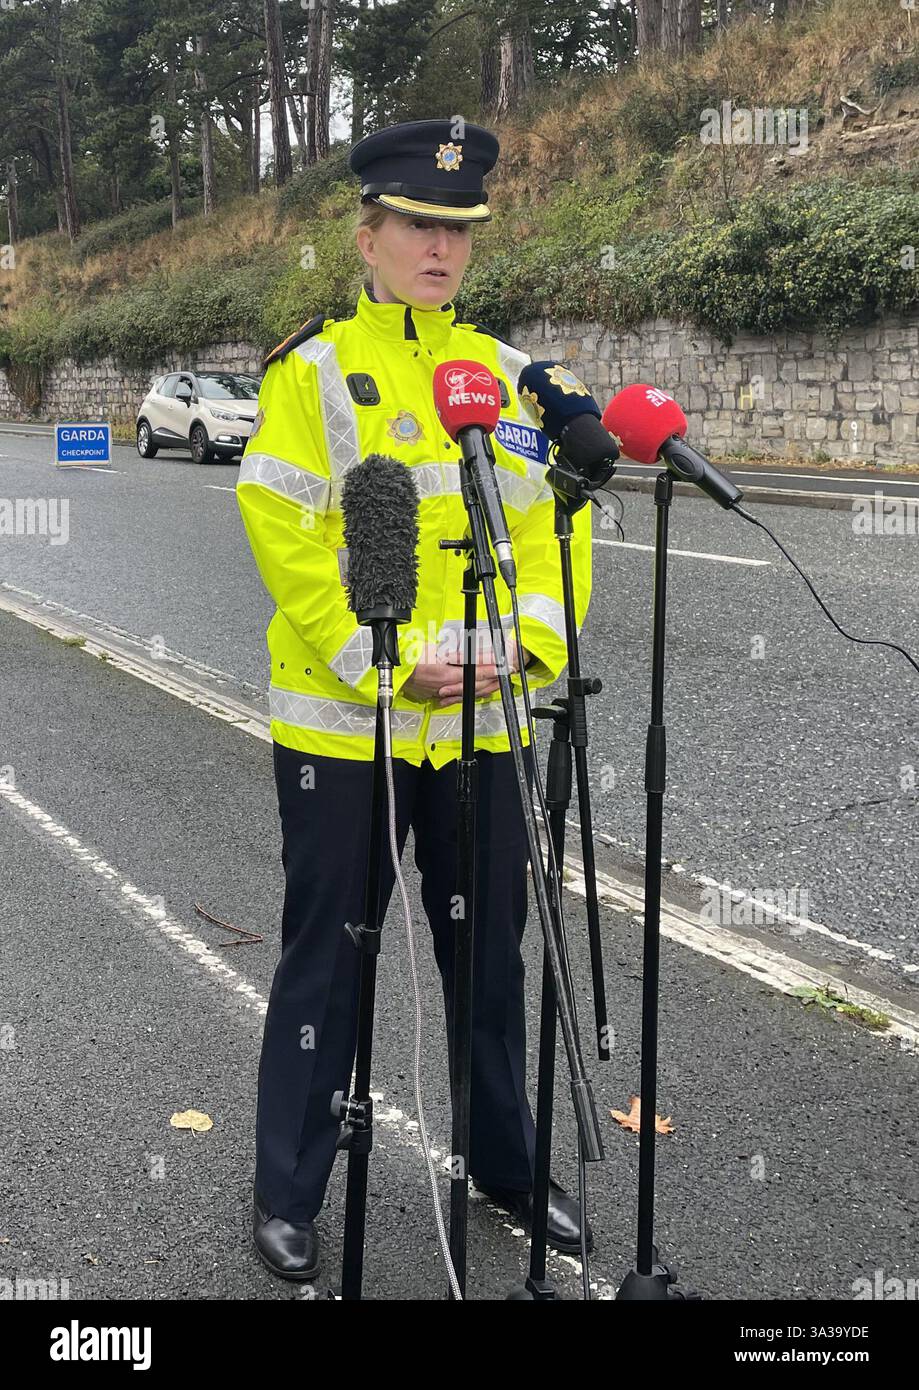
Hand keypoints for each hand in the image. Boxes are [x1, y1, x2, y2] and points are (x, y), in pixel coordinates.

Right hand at [402, 637, 527, 707]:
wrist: (395, 672)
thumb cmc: (410, 659)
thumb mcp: (435, 651)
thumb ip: (454, 654)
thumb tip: (469, 653)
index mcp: (448, 675)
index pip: (476, 673)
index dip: (491, 670)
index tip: (502, 667)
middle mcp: (447, 687)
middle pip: (475, 686)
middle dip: (492, 681)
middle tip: (505, 676)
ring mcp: (442, 693)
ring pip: (468, 693)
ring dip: (483, 689)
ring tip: (495, 685)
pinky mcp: (436, 696)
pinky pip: (456, 698)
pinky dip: (469, 696)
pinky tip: (475, 694)